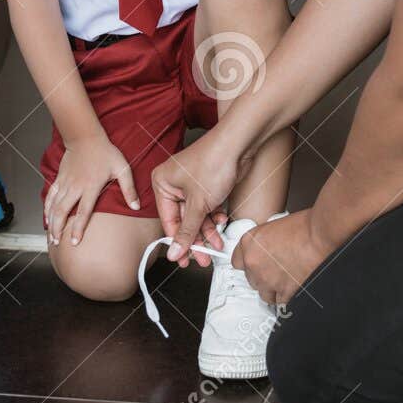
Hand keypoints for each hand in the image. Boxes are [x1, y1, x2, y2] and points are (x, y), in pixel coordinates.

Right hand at [45, 139, 136, 246]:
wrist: (85, 137)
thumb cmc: (105, 152)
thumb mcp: (122, 168)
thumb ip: (129, 189)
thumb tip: (136, 207)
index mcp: (91, 187)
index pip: (83, 212)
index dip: (77, 228)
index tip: (74, 242)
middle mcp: (75, 187)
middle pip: (63, 212)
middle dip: (59, 229)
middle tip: (58, 243)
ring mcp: (65, 183)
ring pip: (54, 206)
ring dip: (51, 222)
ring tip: (51, 236)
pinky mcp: (59, 179)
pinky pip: (50, 196)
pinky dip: (46, 208)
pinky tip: (46, 218)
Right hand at [151, 137, 237, 266]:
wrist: (239, 144)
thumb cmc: (213, 163)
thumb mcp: (198, 204)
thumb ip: (187, 231)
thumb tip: (174, 252)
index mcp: (162, 183)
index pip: (168, 220)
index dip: (177, 241)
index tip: (184, 259)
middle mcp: (174, 183)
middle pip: (183, 219)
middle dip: (195, 239)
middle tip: (203, 258)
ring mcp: (192, 183)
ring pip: (197, 215)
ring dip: (207, 231)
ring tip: (216, 246)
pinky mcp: (208, 184)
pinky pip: (207, 207)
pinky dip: (214, 217)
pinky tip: (222, 225)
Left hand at [233, 210, 332, 304]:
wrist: (321, 234)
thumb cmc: (305, 226)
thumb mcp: (275, 226)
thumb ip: (264, 242)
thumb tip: (265, 251)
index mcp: (249, 243)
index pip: (236, 261)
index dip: (248, 263)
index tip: (254, 264)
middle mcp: (254, 262)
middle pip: (251, 279)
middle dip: (262, 276)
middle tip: (277, 269)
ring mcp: (267, 279)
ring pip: (264, 294)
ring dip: (273, 289)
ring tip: (285, 279)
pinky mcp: (283, 291)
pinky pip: (280, 302)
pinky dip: (286, 296)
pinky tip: (293, 287)